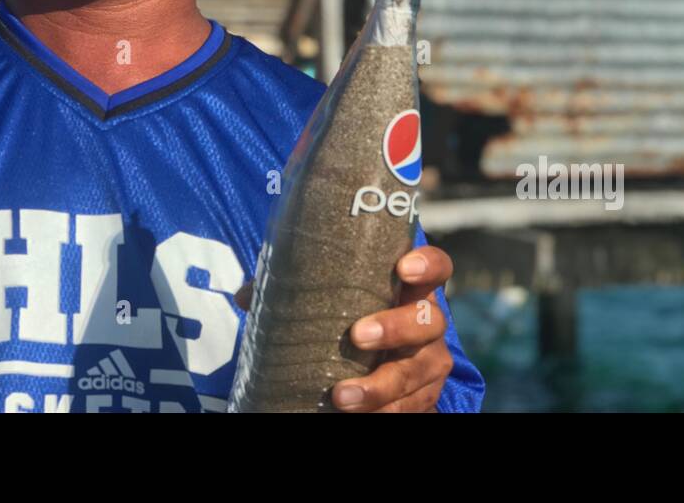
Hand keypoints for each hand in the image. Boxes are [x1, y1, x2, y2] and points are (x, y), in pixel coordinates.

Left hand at [233, 244, 454, 412]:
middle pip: (429, 322)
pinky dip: (384, 414)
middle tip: (357, 335)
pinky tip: (356, 418)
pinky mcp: (424, 397)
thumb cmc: (350, 313)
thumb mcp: (331, 296)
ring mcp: (429, 362)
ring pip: (418, 373)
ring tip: (342, 396)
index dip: (427, 265)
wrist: (375, 359)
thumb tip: (246, 295)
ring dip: (380, 386)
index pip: (437, 267)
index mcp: (411, 288)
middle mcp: (429, 323)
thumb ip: (296, 287)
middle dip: (395, 328)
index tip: (403, 268)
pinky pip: (412, 409)